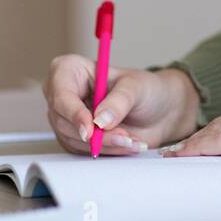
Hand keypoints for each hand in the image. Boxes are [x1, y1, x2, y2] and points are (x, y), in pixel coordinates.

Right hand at [44, 54, 199, 155]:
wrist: (160, 112)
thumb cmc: (146, 89)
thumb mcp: (136, 87)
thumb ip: (118, 101)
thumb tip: (99, 120)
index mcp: (71, 70)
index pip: (61, 94)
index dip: (73, 113)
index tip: (91, 129)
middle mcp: (64, 93)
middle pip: (63, 120)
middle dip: (95, 134)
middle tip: (124, 136)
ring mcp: (68, 117)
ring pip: (73, 139)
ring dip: (103, 145)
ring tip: (130, 140)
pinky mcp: (76, 137)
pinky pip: (82, 151)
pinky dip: (106, 151)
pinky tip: (126, 144)